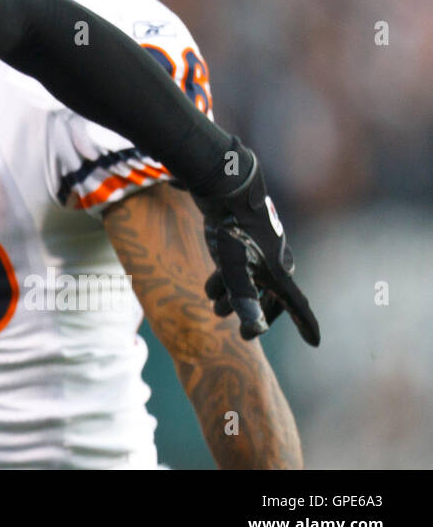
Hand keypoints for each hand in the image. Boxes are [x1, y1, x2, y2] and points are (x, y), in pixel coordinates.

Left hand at [192, 142, 319, 345]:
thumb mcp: (234, 262)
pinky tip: (211, 285)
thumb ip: (242, 295)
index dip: (305, 324)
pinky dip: (229, 279)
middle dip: (257, 314)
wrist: (224, 183)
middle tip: (242, 335)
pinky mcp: (245, 237)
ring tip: (214, 308)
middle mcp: (275, 260)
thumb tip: (255, 329)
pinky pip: (243, 267)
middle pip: (273, 297)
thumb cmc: (232, 224)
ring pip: (253, 282)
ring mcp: (261, 248)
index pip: (296, 303)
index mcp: (278, 269)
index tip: (315, 343)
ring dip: (235, 297)